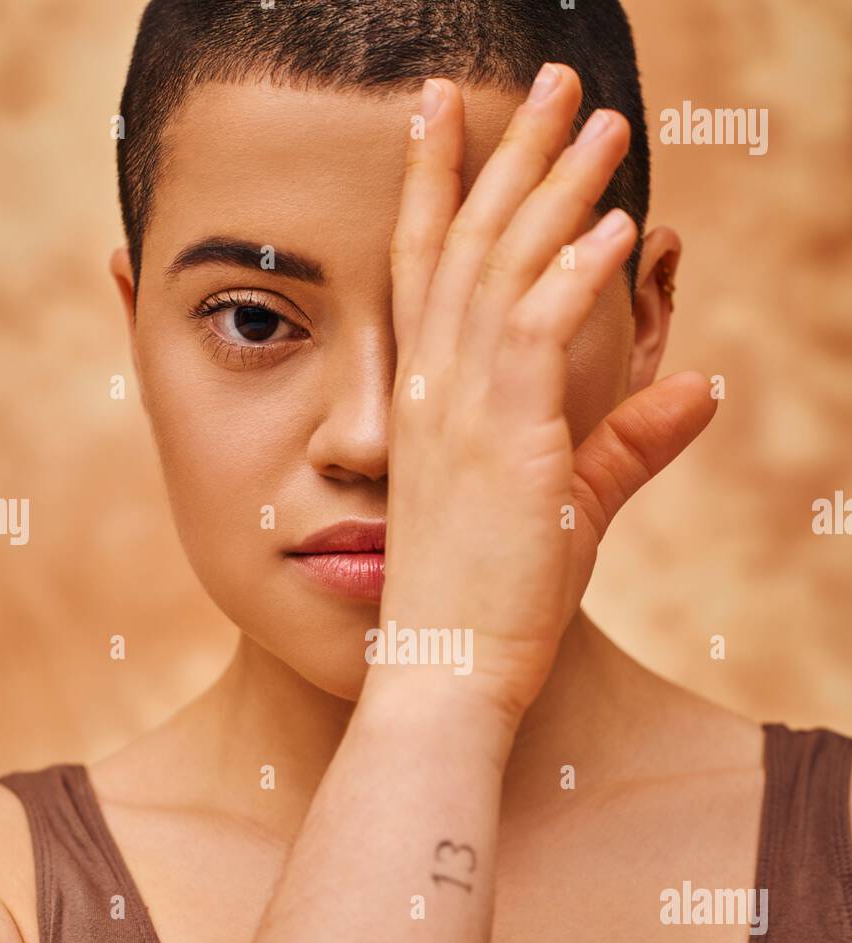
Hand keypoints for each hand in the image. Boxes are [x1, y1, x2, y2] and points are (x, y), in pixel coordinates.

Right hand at [377, 65, 714, 730]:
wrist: (442, 672)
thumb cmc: (488, 599)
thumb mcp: (564, 506)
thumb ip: (631, 439)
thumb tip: (703, 386)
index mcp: (428, 400)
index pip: (428, 266)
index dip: (435, 181)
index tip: (445, 109)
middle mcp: (431, 391)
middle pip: (467, 242)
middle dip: (509, 152)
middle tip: (554, 81)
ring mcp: (457, 413)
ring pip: (500, 270)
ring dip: (555, 188)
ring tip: (603, 120)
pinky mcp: (499, 443)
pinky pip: (533, 334)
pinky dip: (574, 274)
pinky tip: (618, 226)